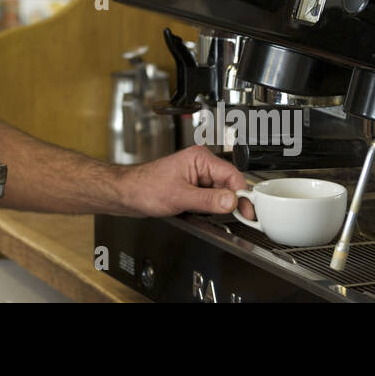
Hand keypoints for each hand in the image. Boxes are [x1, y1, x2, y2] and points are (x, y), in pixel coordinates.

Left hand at [119, 146, 249, 217]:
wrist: (128, 194)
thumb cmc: (145, 187)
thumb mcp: (180, 196)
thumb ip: (208, 200)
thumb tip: (231, 201)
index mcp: (200, 158)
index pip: (232, 174)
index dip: (241, 194)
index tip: (246, 210)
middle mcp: (201, 164)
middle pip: (228, 184)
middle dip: (229, 202)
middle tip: (232, 217)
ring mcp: (197, 176)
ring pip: (220, 193)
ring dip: (217, 206)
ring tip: (202, 212)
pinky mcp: (194, 187)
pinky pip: (210, 199)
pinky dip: (209, 208)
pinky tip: (199, 212)